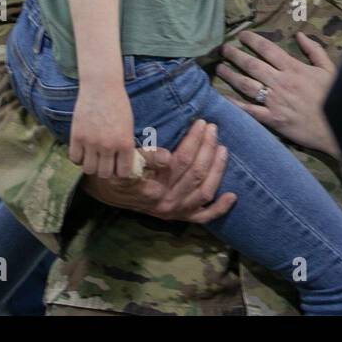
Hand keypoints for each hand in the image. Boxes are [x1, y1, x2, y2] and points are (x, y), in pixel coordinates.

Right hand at [69, 77, 136, 178]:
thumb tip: (122, 165)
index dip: (120, 171)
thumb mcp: (128, 126)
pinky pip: (74, 159)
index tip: (117, 166)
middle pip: (104, 174)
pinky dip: (78, 158)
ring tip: (93, 157)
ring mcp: (91, 142)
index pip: (123, 172)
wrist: (102, 87)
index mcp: (125, 143)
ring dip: (91, 165)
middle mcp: (108, 145)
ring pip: (88, 169)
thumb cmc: (118, 104)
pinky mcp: (76, 136)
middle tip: (104, 163)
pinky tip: (83, 150)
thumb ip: (125, 145)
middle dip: (105, 170)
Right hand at [81, 119, 234, 222]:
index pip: (181, 160)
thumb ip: (145, 158)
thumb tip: (167, 156)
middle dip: (208, 147)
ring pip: (204, 191)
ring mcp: (175, 212)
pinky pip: (204, 217)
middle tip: (212, 127)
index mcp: (153, 188)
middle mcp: (166, 203)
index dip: (194, 140)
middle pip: (196, 172)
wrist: (108, 190)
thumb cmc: (117, 169)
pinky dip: (219, 208)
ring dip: (217, 169)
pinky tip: (233, 196)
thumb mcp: (125, 161)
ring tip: (223, 148)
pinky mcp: (181, 218)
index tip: (201, 123)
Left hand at [216, 31, 340, 158]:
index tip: (241, 35)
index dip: (253, 40)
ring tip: (219, 68)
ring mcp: (275, 101)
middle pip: (252, 65)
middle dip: (235, 55)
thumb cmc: (335, 97)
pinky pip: (249, 110)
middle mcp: (281, 82)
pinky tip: (223, 97)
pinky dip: (235, 104)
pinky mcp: (272, 119)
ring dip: (230, 75)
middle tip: (223, 49)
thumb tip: (300, 34)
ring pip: (247, 85)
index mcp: (294, 68)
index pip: (268, 49)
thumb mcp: (329, 69)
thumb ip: (314, 50)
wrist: (337, 127)